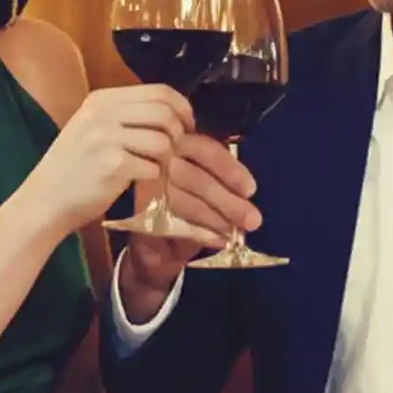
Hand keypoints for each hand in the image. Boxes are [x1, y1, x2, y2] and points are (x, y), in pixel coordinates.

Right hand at [34, 85, 192, 232]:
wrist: (44, 200)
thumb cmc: (73, 168)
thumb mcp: (92, 127)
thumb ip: (126, 115)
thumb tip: (173, 112)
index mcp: (101, 99)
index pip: (159, 91)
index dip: (182, 107)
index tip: (188, 125)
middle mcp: (102, 113)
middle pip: (164, 112)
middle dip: (179, 132)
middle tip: (177, 149)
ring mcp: (106, 137)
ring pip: (162, 140)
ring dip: (165, 158)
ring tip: (152, 167)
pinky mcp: (113, 165)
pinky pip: (153, 167)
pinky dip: (152, 177)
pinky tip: (138, 182)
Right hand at [118, 133, 259, 318]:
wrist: (155, 247)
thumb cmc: (186, 207)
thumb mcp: (206, 189)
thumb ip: (222, 183)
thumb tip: (246, 195)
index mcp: (179, 145)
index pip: (205, 149)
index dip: (229, 169)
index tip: (250, 189)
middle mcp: (158, 160)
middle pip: (195, 177)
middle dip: (226, 200)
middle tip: (252, 220)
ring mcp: (145, 187)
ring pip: (183, 200)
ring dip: (215, 218)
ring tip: (236, 233)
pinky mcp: (139, 215)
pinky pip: (171, 223)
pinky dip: (199, 233)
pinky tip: (219, 240)